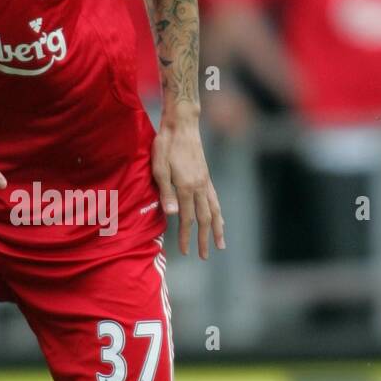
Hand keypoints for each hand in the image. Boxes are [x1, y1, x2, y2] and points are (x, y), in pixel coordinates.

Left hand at [151, 118, 224, 257]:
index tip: (185, 251)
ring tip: (221, 243)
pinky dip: (219, 213)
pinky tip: (220, 219)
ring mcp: (205, 181)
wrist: (181, 124)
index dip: (185, 236)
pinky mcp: (206, 176)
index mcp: (186, 186)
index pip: (187, 218)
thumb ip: (166, 192)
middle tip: (205, 256)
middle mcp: (199, 186)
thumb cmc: (165, 145)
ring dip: (218, 229)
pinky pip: (215, 199)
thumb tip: (173, 215)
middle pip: (204, 218)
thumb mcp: (159, 168)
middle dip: (204, 239)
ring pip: (215, 210)